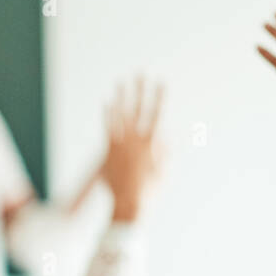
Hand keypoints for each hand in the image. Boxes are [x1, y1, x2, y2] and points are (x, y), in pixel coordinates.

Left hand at [101, 77, 164, 221]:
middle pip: (138, 109)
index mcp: (150, 144)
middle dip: (141, 89)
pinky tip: (107, 101)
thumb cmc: (149, 190)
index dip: (160, 97)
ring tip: (122, 81)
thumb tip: (168, 137)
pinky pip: (108, 127)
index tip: (162, 83)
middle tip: (141, 73)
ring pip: (121, 114)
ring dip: (122, 96)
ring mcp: (120, 143)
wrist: (128, 202)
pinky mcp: (109, 149)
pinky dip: (108, 114)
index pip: (157, 114)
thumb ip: (165, 152)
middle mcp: (135, 140)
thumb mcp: (163, 172)